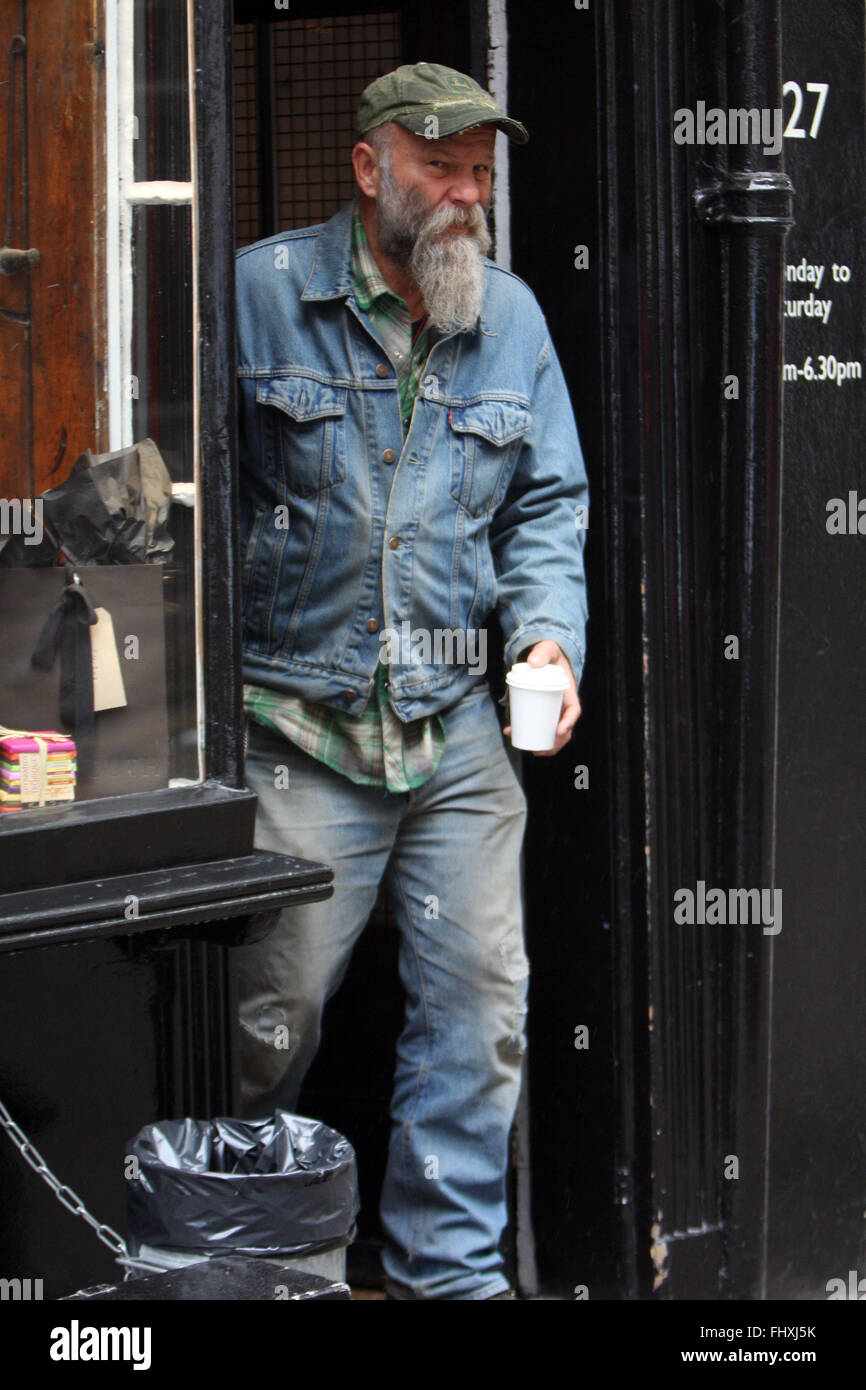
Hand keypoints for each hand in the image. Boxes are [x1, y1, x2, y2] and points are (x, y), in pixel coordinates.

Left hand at [503, 640, 581, 755]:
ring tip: (531, 750)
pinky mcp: (541, 711)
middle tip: (540, 749)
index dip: (568, 723)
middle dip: (555, 743)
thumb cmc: (549, 654)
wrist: (545, 656)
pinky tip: (510, 732)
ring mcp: (552, 710)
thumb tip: (533, 661)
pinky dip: (525, 731)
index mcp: (569, 693)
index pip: (573, 711)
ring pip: (552, 733)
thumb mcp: (548, 649)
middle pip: (564, 729)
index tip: (559, 731)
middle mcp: (563, 705)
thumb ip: (542, 652)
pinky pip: (537, 725)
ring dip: (544, 745)